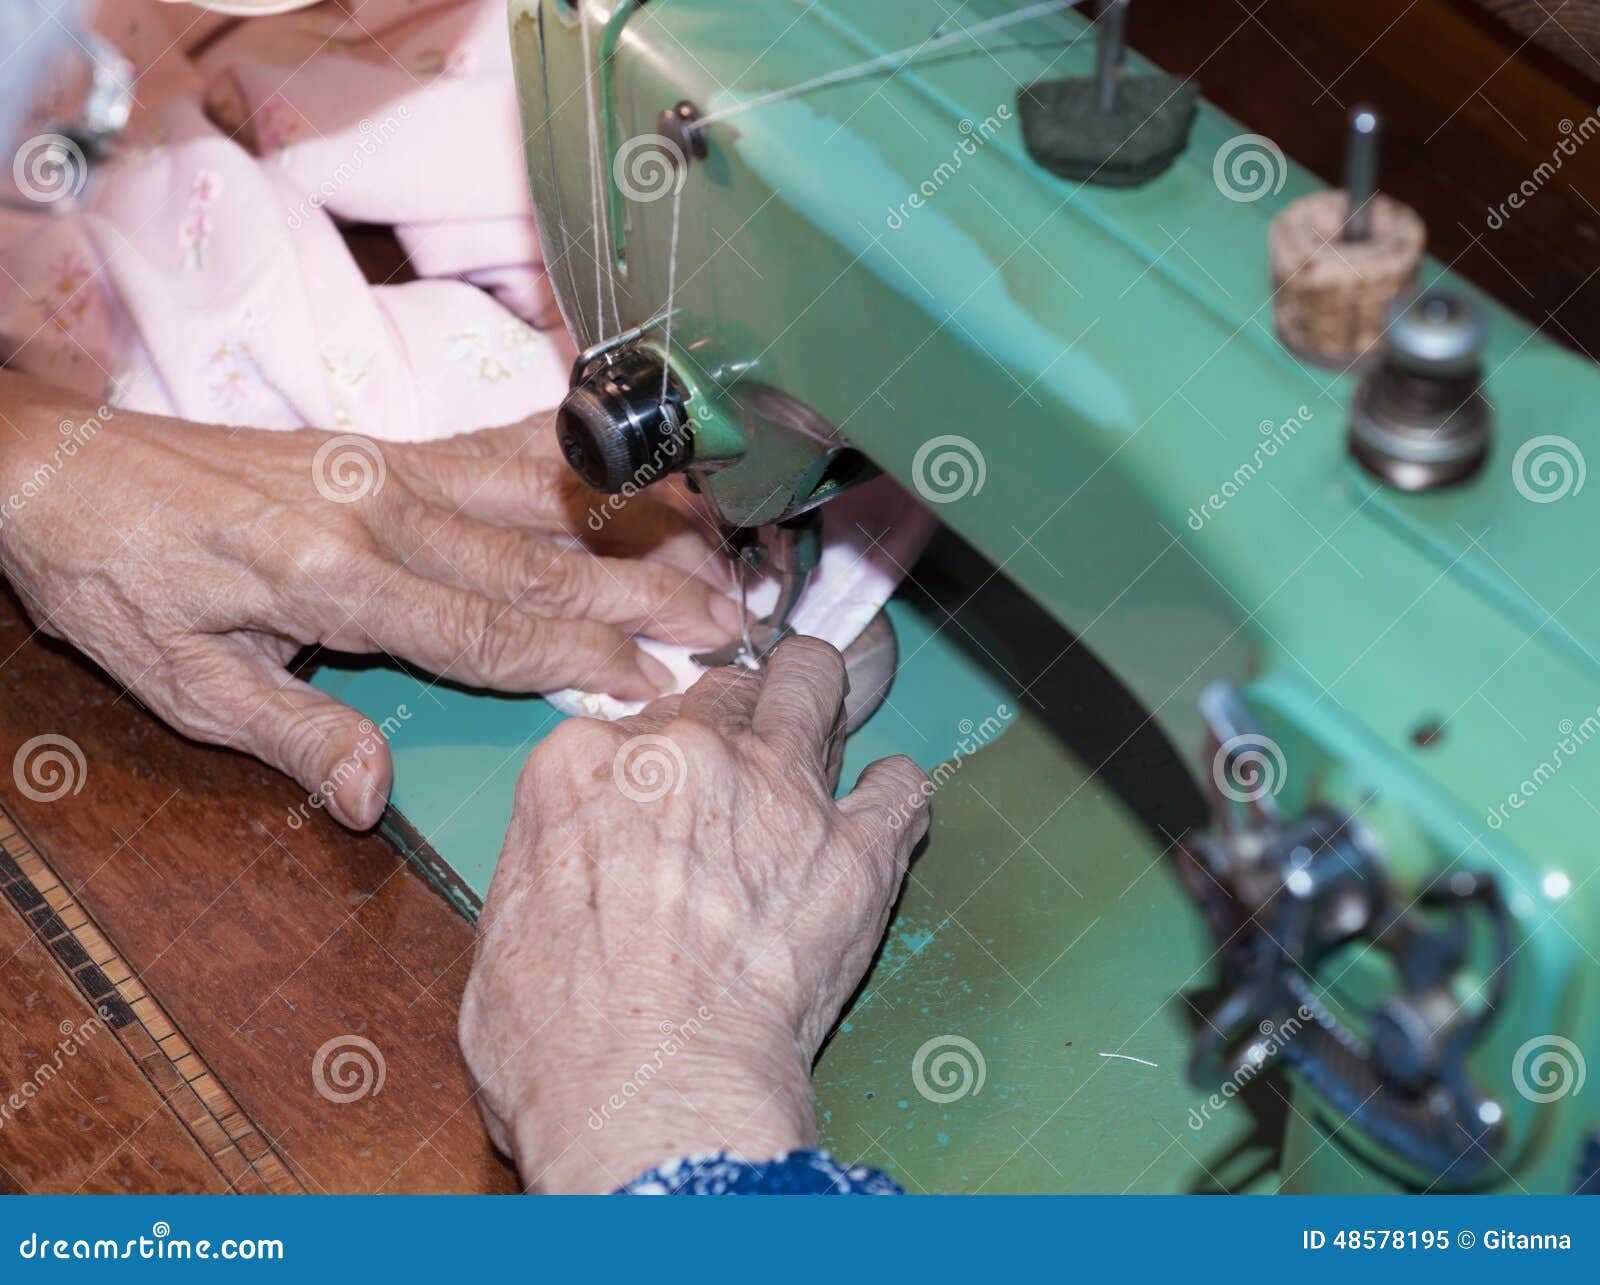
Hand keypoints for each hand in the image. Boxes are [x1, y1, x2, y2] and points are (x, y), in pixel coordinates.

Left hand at [0, 373, 744, 827]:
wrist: (65, 467)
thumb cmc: (118, 578)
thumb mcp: (182, 683)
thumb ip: (290, 734)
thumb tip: (371, 799)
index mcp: (333, 576)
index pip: (491, 629)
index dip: (585, 660)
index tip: (661, 683)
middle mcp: (381, 509)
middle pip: (544, 560)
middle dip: (649, 594)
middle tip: (733, 620)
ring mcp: (393, 465)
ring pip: (547, 494)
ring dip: (640, 524)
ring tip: (719, 549)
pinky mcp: (391, 445)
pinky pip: (509, 444)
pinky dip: (585, 460)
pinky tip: (640, 468)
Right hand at [459, 636, 929, 1192]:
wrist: (655, 1098)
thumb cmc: (565, 1047)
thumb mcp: (508, 935)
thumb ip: (553, 864)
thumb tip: (576, 876)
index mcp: (584, 767)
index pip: (636, 721)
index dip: (657, 755)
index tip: (666, 792)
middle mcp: (684, 757)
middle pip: (724, 693)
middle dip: (737, 716)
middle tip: (744, 759)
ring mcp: (777, 793)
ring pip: (812, 687)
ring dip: (817, 700)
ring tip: (822, 725)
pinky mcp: (854, 849)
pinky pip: (900, 787)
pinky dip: (894, 797)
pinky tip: (884, 809)